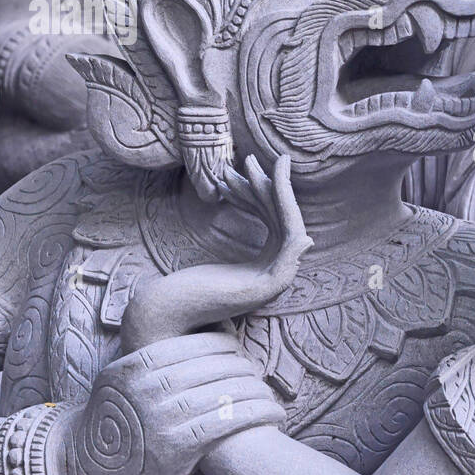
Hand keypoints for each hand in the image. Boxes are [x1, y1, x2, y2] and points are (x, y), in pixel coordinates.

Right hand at [50, 332, 284, 474]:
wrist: (82, 470)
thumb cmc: (112, 422)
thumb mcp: (121, 379)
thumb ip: (155, 359)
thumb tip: (204, 336)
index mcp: (140, 362)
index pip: (201, 344)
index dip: (229, 348)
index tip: (241, 356)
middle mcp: (151, 385)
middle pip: (218, 367)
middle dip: (246, 371)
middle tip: (260, 379)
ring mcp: (163, 416)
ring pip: (227, 392)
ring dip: (258, 393)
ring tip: (271, 398)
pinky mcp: (178, 446)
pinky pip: (228, 421)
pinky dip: (257, 414)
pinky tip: (273, 414)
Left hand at [119, 155, 311, 353]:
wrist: (170, 313)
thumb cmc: (186, 286)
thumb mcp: (216, 254)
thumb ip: (237, 237)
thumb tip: (244, 214)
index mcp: (264, 270)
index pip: (276, 224)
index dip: (267, 193)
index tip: (252, 167)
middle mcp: (277, 276)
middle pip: (285, 221)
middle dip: (270, 185)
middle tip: (250, 158)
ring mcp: (277, 282)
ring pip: (291, 224)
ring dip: (276, 188)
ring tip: (251, 163)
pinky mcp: (272, 282)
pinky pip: (290, 238)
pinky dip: (286, 205)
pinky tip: (275, 180)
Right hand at [215, 154, 313, 296]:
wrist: (167, 315)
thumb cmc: (201, 304)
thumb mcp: (250, 290)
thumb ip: (282, 268)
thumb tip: (308, 239)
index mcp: (279, 273)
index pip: (290, 221)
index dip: (284, 189)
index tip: (280, 160)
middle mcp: (277, 267)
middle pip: (279, 215)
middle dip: (264, 185)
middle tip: (247, 159)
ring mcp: (263, 264)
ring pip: (266, 216)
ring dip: (251, 191)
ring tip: (230, 170)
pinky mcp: (247, 263)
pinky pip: (255, 226)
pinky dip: (243, 205)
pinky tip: (226, 189)